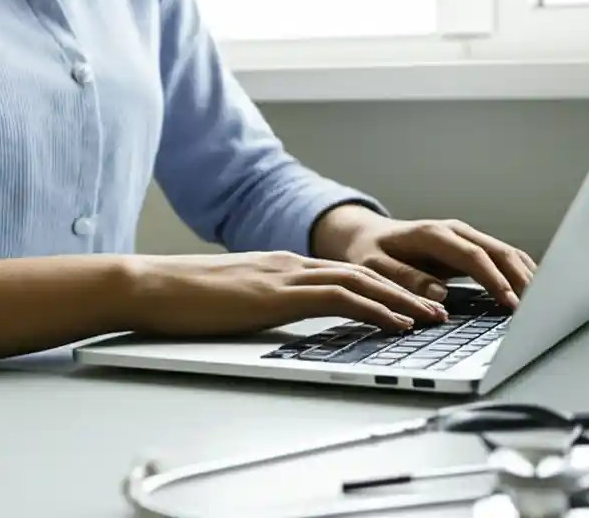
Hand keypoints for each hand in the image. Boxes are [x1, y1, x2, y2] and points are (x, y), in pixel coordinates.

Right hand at [121, 251, 447, 335]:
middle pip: (364, 273)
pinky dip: (375, 310)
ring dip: (402, 301)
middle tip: (439, 309)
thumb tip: (280, 320)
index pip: (346, 273)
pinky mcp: (278, 295)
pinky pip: (338, 300)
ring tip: (431, 318)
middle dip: (406, 291)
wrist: (150, 285)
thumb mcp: (234, 300)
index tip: (412, 301)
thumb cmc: (181, 298)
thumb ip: (263, 304)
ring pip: (361, 282)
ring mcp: (285, 276)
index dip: (385, 286)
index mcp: (282, 265)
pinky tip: (395, 323)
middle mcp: (290, 265)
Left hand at [311, 205, 536, 308]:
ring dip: (526, 275)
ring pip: (506, 252)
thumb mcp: (375, 267)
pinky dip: (520, 272)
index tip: (510, 303)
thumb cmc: (369, 253)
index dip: (494, 280)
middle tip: (539, 308)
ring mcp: (465, 237)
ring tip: (545, 303)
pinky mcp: (470, 247)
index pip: (474, 256)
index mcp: (433, 234)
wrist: (366, 235)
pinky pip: (502, 257)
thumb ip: (405, 280)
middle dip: (521, 279)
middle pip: (499, 251)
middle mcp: (454, 231)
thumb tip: (439, 296)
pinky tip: (533, 290)